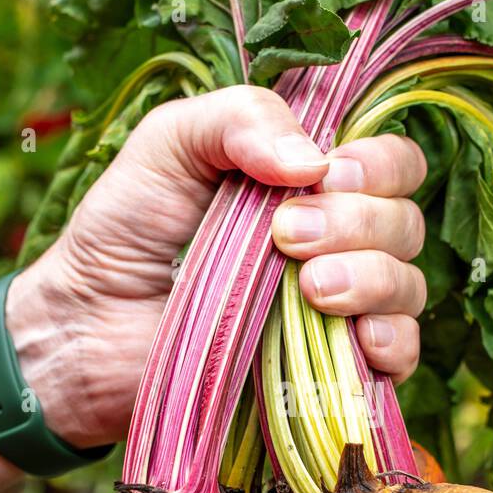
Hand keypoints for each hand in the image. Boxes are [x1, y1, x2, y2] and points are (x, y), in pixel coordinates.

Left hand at [11, 86, 426, 446]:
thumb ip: (237, 119)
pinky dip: (392, 343)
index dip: (379, 165)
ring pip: (407, 287)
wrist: (85, 328)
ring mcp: (339, 312)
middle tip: (285, 238)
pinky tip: (357, 339)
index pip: (392, 164)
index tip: (325, 176)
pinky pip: (400, 358)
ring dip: (372, 279)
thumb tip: (314, 160)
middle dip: (357, 223)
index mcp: (312, 184)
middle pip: (404, 223)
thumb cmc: (124, 230)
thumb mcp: (169, 144)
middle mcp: (340, 243)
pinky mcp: (330, 373)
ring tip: (308, 289)